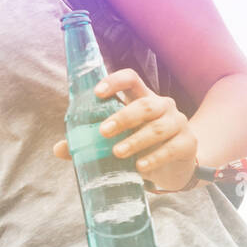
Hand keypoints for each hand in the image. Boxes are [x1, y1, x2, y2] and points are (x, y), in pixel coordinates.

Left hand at [50, 67, 197, 191]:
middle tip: (103, 132)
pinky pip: (172, 148)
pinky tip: (140, 167)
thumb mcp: (117, 142)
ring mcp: (179, 123)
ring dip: (136, 140)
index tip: (97, 92)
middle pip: (145, 104)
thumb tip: (59, 149)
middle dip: (123, 117)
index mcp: (142, 98)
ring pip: (158, 127)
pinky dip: (154, 158)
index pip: (131, 79)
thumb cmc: (142, 147)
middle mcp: (163, 106)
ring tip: (118, 153)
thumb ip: (90, 143)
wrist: (176, 167)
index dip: (115, 81)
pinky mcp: (188, 144)